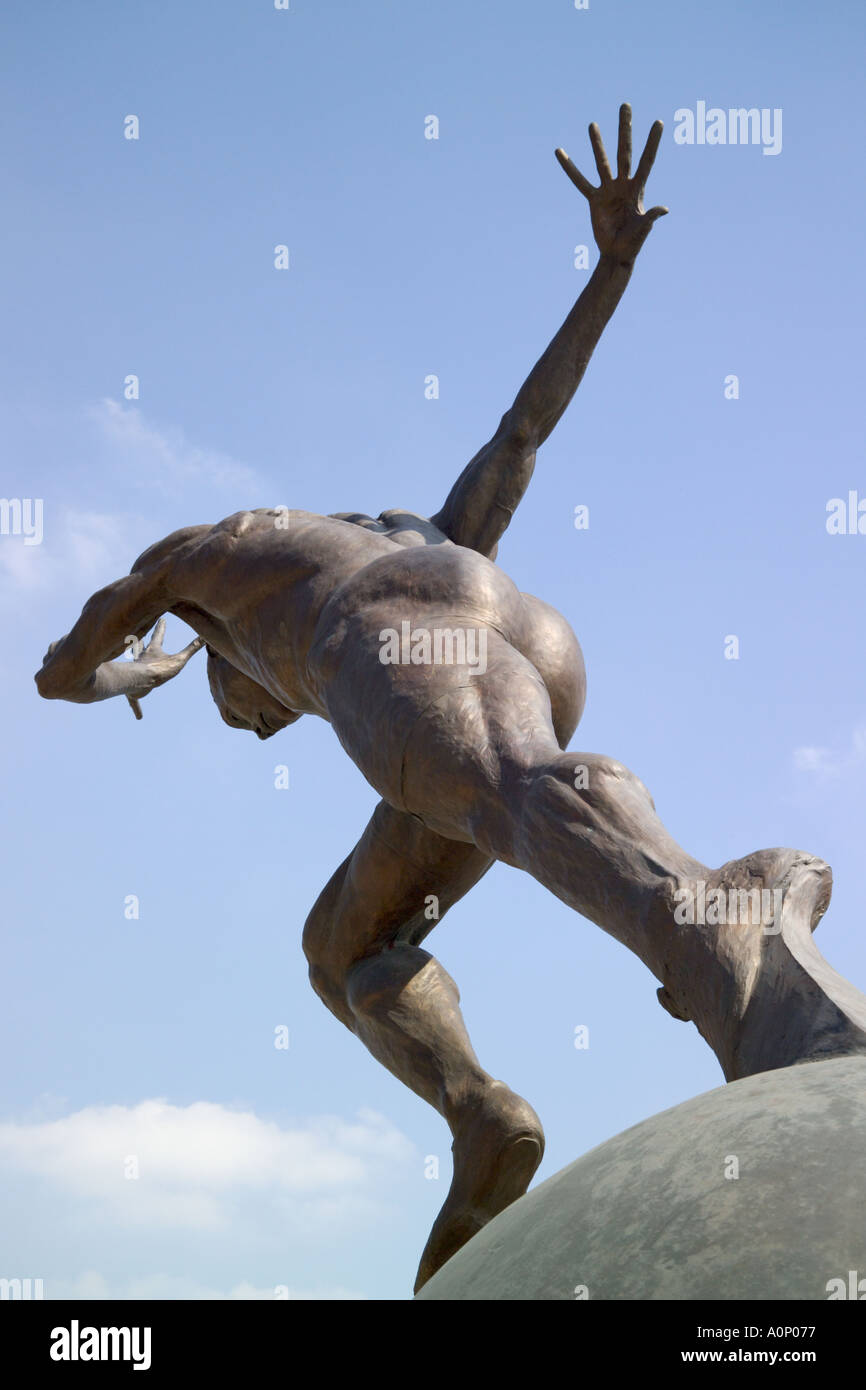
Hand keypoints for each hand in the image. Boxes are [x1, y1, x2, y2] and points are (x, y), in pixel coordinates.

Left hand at [121, 619, 203, 718]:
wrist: (139, 682)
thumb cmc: (159, 670)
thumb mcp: (179, 660)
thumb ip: (191, 649)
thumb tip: (204, 637)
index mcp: (153, 652)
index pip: (158, 636)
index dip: (161, 627)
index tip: (162, 619)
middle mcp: (141, 661)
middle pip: (140, 648)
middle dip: (140, 641)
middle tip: (139, 636)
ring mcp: (135, 674)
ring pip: (132, 667)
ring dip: (131, 665)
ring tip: (129, 666)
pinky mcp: (133, 690)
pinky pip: (135, 700)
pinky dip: (137, 706)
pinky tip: (139, 716)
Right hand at [555, 103, 667, 264]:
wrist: (616, 254)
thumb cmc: (633, 243)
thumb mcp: (642, 229)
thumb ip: (651, 218)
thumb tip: (664, 209)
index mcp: (638, 189)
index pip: (646, 161)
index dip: (652, 143)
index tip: (658, 122)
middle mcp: (623, 184)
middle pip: (624, 152)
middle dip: (624, 130)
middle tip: (625, 106)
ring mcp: (608, 190)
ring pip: (602, 162)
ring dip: (598, 143)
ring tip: (593, 125)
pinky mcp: (593, 199)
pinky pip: (579, 181)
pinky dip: (570, 168)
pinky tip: (561, 153)